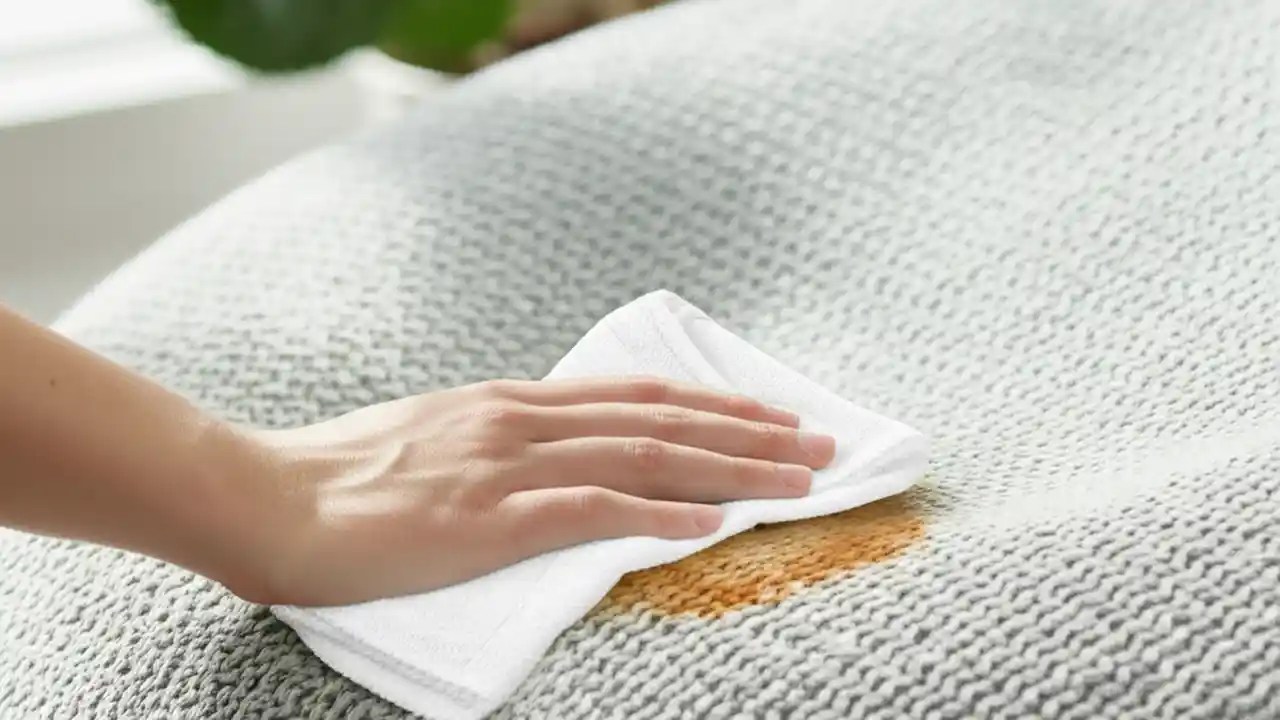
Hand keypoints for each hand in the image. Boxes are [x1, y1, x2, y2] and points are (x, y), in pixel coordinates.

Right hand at [236, 377, 836, 606]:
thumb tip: (564, 453)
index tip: (771, 413)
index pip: (637, 396)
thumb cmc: (345, 476)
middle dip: (750, 432)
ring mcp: (508, 466)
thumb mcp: (438, 438)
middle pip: (662, 420)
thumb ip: (504, 440)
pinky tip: (713, 524)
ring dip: (731, 468)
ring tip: (798, 478)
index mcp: (512, 403)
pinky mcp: (487, 519)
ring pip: (646, 456)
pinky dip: (659, 513)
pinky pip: (591, 509)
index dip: (714, 404)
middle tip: (820, 443)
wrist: (268, 496)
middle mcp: (522, 421)